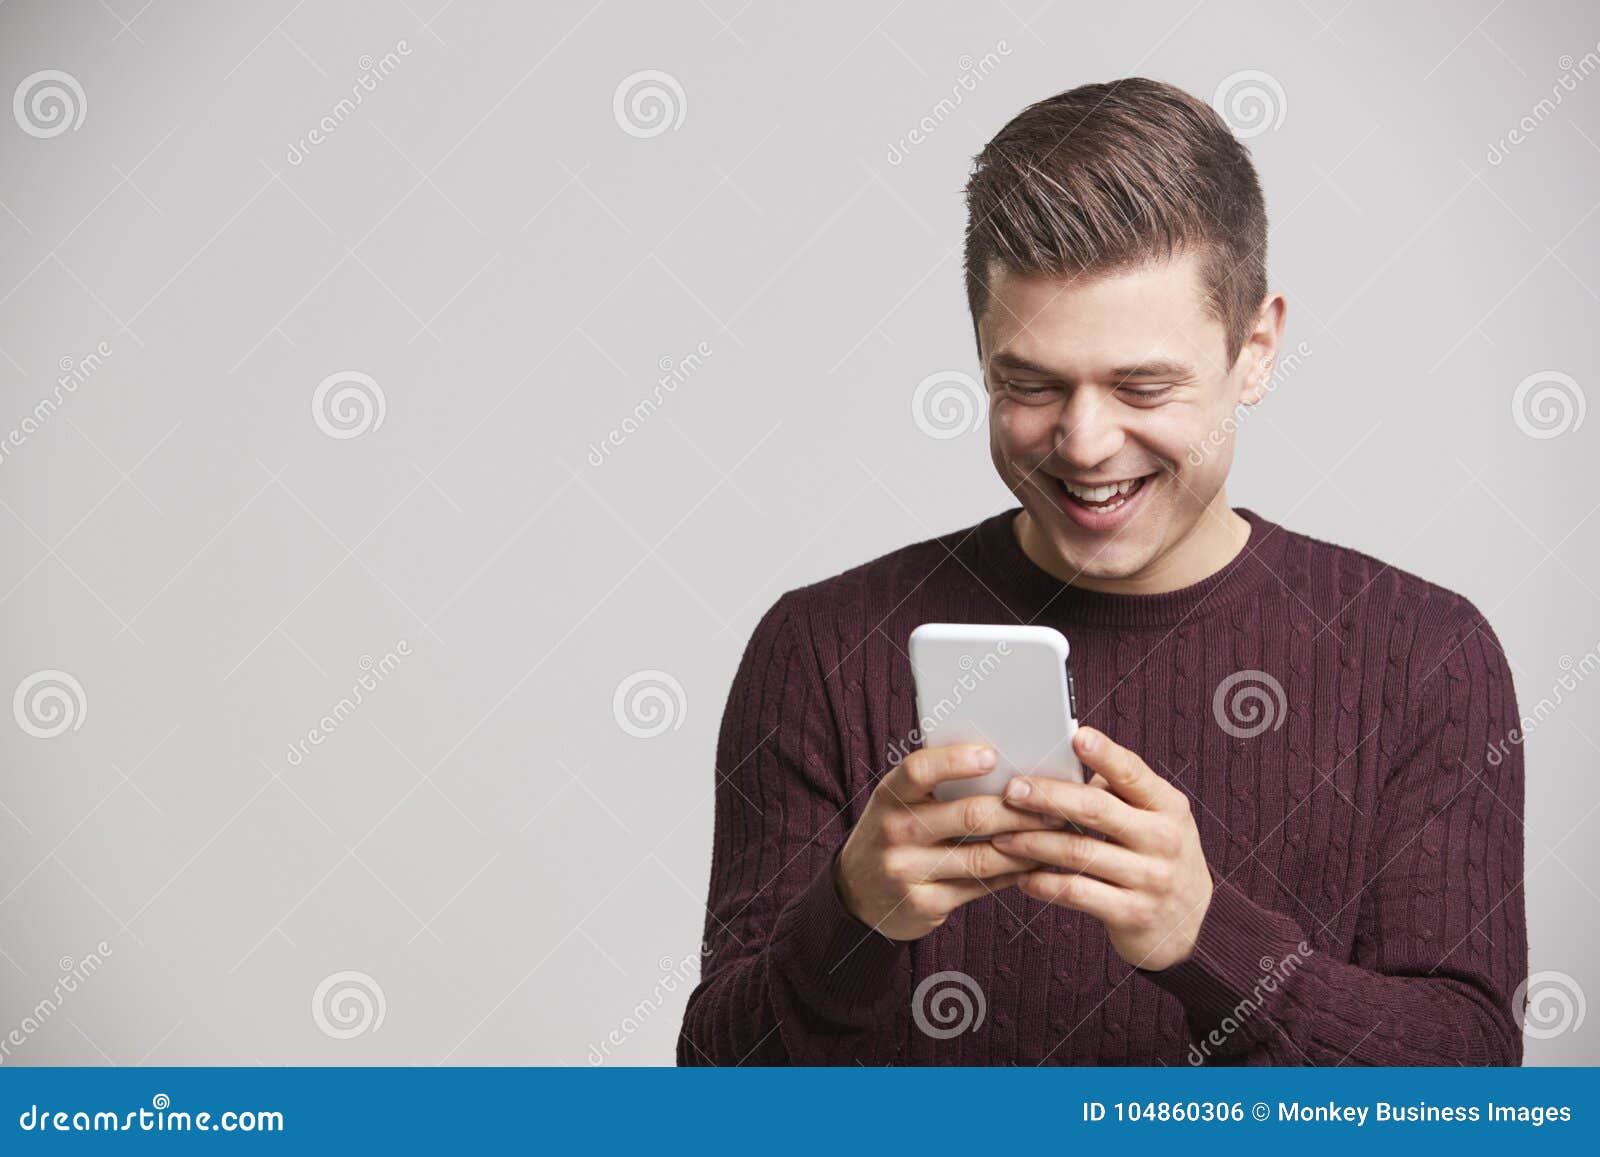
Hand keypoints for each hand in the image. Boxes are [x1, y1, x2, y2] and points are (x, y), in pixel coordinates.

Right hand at [834, 744, 1059, 940]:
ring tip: (1056, 832)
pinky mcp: (924, 904)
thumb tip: (1003, 763)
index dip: (956, 761)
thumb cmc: (894, 834)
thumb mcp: (899, 803)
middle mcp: (895, 832)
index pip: (919, 770)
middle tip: (1055, 802)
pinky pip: (981, 887)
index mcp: (889, 796)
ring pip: (983, 856)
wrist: (857, 894)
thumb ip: (936, 785)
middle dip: (1019, 809)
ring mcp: (907, 871)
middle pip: (968, 816)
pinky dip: (1014, 873)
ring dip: (1026, 845)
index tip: (993, 755)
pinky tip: (1034, 862)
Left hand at [991, 727, 1213, 970]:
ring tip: (1002, 837)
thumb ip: (1119, 795)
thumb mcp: (1155, 819)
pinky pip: (1077, 892)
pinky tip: (1022, 878)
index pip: (1133, 773)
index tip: (1076, 737)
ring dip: (1033, 843)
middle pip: (1096, 809)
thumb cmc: (1157, 856)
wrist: (1190, 924)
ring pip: (1078, 852)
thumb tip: (1060, 769)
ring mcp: (1150, 878)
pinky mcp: (1133, 913)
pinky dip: (1044, 883)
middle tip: (1011, 791)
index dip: (1105, 754)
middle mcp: (1164, 839)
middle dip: (1048, 797)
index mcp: (1168, 806)